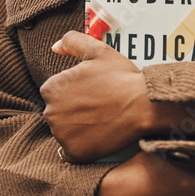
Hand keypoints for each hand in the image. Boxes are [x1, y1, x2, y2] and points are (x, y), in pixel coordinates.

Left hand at [41, 31, 151, 162]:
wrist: (143, 106)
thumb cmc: (121, 78)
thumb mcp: (98, 51)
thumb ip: (71, 42)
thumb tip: (55, 47)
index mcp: (51, 88)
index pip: (54, 92)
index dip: (72, 91)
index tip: (89, 92)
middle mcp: (51, 113)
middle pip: (57, 112)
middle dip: (73, 110)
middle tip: (97, 106)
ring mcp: (62, 135)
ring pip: (64, 132)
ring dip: (76, 128)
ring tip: (99, 120)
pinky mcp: (75, 153)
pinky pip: (72, 151)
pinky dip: (82, 146)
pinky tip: (97, 136)